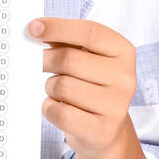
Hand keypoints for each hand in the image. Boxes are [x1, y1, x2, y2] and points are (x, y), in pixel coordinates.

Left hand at [32, 17, 137, 157]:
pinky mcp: (102, 130)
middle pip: (70, 59)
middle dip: (47, 60)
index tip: (33, 28)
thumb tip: (35, 30)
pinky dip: (49, 108)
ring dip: (50, 87)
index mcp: (124, 52)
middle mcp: (125, 78)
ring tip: (56, 90)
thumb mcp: (86, 58)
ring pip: (63, 86)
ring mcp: (116, 106)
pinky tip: (55, 106)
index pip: (90, 32)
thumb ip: (65, 41)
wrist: (106, 130)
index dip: (58, 27)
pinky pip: (61, 113)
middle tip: (41, 63)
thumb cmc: (91, 86)